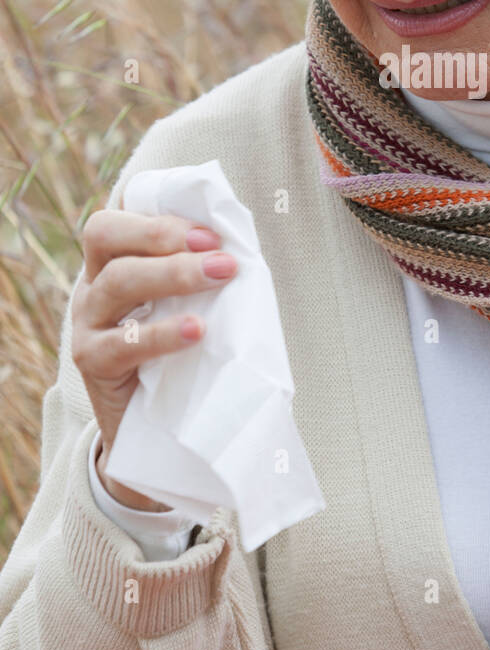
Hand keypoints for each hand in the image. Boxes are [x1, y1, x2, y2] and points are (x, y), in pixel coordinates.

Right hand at [72, 204, 237, 510]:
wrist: (154, 431)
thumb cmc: (180, 355)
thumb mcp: (187, 308)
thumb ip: (200, 277)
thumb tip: (243, 246)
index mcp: (112, 262)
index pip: (117, 219)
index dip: (161, 218)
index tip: (212, 232)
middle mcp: (93, 285)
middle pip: (106, 236)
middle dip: (165, 235)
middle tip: (220, 253)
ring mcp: (86, 323)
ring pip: (116, 281)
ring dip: (173, 273)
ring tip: (220, 276)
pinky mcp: (92, 363)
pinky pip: (120, 342)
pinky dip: (161, 332)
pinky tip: (196, 330)